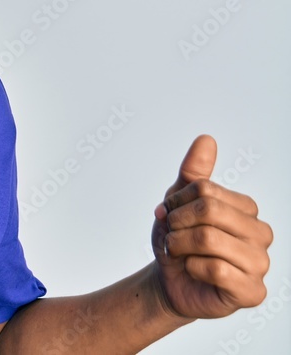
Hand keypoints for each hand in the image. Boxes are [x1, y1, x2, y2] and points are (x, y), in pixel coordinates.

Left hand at [150, 134, 272, 319]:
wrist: (169, 280)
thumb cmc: (179, 240)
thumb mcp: (178, 202)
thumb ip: (194, 173)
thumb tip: (207, 139)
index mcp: (247, 209)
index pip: (205, 190)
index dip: (177, 202)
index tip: (171, 215)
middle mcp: (261, 234)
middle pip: (209, 211)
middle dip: (178, 223)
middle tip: (172, 235)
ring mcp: (260, 263)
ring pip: (210, 239)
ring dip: (181, 245)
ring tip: (180, 252)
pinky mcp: (252, 291)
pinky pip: (216, 269)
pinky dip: (192, 267)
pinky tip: (194, 271)